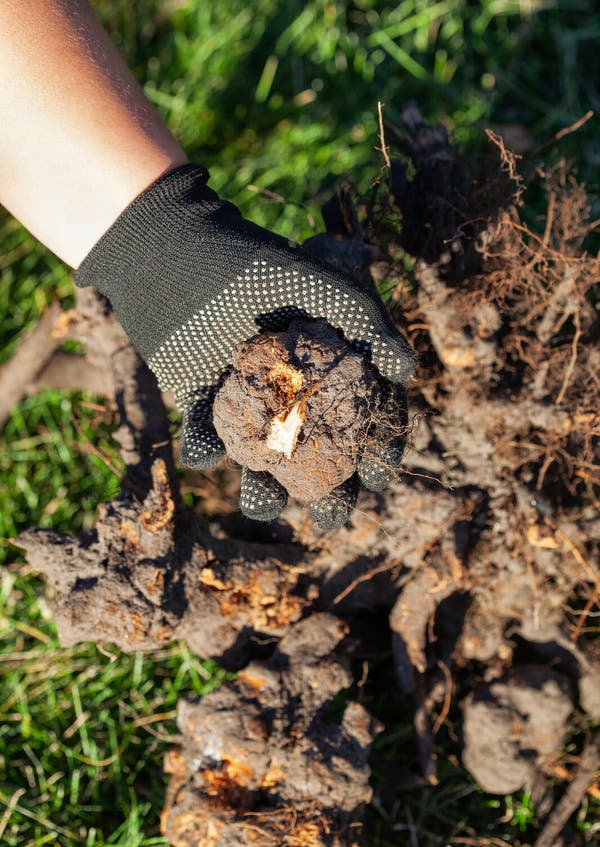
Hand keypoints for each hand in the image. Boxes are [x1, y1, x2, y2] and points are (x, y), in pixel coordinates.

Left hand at [75, 165, 415, 527]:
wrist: (178, 251)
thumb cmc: (258, 265)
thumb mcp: (323, 285)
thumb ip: (368, 322)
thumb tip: (407, 370)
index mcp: (329, 372)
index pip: (367, 418)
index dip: (379, 449)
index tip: (379, 476)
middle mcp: (292, 396)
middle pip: (320, 457)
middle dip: (329, 494)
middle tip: (328, 514)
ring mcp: (248, 404)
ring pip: (263, 462)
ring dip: (263, 490)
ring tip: (264, 501)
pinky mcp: (202, 403)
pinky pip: (204, 437)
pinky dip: (202, 447)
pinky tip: (204, 452)